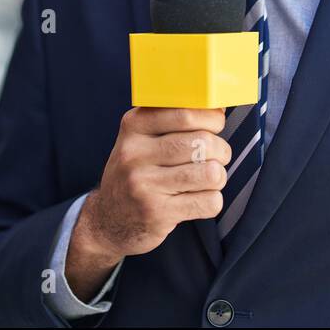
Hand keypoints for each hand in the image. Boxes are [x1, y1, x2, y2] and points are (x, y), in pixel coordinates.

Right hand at [66, 107, 230, 301]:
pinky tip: (198, 199)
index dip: (211, 118)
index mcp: (133, 127)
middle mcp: (134, 154)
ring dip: (218, 176)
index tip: (217, 124)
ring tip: (208, 178)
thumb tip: (217, 109)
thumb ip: (171, 120)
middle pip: (201, 143)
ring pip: (210, 173)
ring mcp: (144, 185)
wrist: (108, 220)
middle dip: (221, 149)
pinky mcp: (157, 213)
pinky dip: (212, 201)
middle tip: (219, 155)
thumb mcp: (139, 139)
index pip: (185, 114)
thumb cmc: (136, 173)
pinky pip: (208, 202)